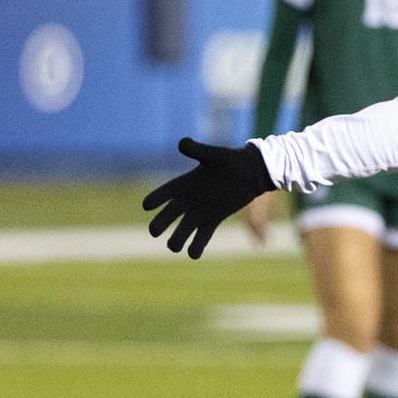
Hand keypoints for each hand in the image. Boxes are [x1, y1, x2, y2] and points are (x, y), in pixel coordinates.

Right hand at [143, 138, 276, 258]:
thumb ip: (198, 150)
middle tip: (154, 232)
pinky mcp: (214, 219)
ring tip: (174, 247)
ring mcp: (202, 210)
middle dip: (162, 222)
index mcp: (187, 182)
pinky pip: (203, 234)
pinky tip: (193, 255)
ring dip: (178, 237)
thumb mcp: (215, 155)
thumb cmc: (233, 160)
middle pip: (172, 213)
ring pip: (186, 227)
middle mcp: (191, 197)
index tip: (146, 206)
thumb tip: (182, 143)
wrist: (252, 172)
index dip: (157, 198)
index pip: (167, 191)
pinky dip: (198, 244)